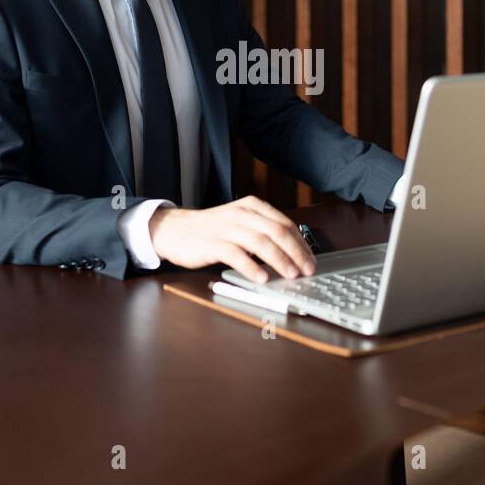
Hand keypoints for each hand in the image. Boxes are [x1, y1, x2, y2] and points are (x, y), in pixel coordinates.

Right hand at [148, 195, 316, 283]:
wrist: (174, 229)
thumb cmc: (210, 230)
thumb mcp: (238, 222)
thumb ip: (261, 231)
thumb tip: (290, 254)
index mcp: (252, 207)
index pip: (285, 223)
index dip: (301, 243)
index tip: (311, 259)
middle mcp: (241, 214)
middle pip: (277, 231)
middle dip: (296, 252)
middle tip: (306, 270)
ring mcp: (227, 227)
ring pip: (261, 242)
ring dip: (279, 260)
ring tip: (290, 275)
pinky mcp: (213, 243)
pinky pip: (237, 255)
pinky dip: (252, 267)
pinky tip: (262, 278)